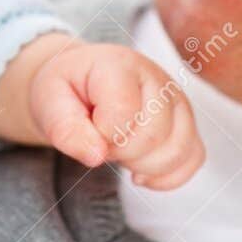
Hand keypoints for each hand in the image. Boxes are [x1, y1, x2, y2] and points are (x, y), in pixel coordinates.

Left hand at [9, 38, 204, 189]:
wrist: (81, 82)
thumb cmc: (67, 90)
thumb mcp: (48, 102)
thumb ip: (63, 129)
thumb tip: (96, 155)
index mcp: (120, 65)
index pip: (123, 114)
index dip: (101, 135)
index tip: (87, 127)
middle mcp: (157, 78)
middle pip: (154, 136)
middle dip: (121, 152)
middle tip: (102, 140)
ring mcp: (177, 101)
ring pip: (178, 151)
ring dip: (144, 166)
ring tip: (121, 151)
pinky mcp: (186, 123)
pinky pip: (193, 159)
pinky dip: (167, 176)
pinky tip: (141, 173)